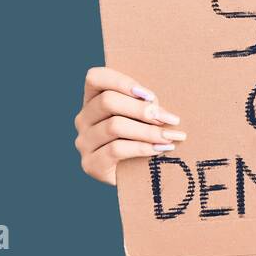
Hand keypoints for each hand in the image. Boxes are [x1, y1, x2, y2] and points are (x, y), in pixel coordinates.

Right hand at [74, 66, 184, 185]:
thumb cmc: (143, 138)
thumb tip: (155, 107)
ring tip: (171, 136)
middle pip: (107, 102)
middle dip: (141, 109)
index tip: (150, 96)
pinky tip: (161, 149)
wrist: (136, 177)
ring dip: (148, 130)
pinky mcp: (91, 164)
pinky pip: (116, 149)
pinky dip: (143, 148)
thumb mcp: (143, 117)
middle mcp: (83, 119)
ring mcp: (84, 142)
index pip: (96, 78)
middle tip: (169, 119)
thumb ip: (145, 105)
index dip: (122, 82)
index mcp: (93, 100)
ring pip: (114, 126)